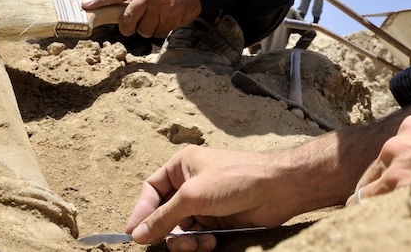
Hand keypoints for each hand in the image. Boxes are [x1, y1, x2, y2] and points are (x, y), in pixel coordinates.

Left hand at [83, 0, 200, 38]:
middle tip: (130, 25)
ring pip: (143, 29)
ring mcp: (161, 7)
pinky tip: (163, 20)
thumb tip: (109, 6)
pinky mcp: (171, 18)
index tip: (86, 6)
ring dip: (145, 29)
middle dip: (127, 26)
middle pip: (128, 19)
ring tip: (152, 18)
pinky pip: (157, 33)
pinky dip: (157, 30)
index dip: (100, 0)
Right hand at [126, 146, 290, 250]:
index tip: (134, 235)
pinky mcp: (217, 220)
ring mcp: (204, 203)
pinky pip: (197, 236)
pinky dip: (199, 243)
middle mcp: (191, 183)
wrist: (277, 188)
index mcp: (182, 165)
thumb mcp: (193, 196)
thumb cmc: (234, 179)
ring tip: (197, 244)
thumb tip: (137, 234)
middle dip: (166, 231)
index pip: (151, 190)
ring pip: (180, 229)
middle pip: (163, 213)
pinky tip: (210, 243)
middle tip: (169, 244)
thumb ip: (163, 217)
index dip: (141, 211)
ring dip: (184, 241)